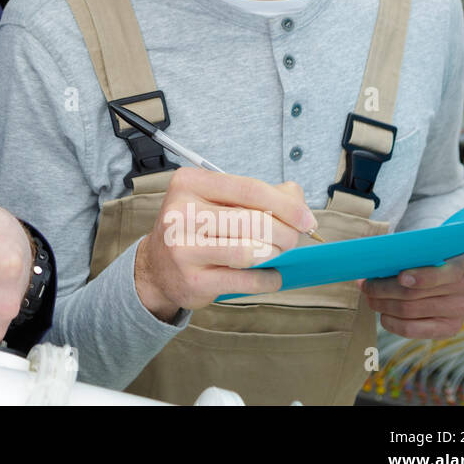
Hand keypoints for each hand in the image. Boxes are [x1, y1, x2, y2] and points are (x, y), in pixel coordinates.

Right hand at [134, 169, 316, 321]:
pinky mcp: (192, 280)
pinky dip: (267, 278)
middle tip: (293, 239)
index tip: (307, 219)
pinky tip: (269, 274)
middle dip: (285, 232)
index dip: (286, 205)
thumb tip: (296, 199)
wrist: (157, 266)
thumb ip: (260, 195)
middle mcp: (181, 213)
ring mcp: (183, 248)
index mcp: (188, 184)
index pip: (249, 189)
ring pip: (250, 251)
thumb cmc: (194, 229)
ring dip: (275, 254)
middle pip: (252, 220)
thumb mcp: (217, 201)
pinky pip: (246, 280)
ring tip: (277, 253)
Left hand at [360, 256, 463, 338]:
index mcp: (461, 263)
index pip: (444, 274)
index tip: (400, 277)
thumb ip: (405, 253)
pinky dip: (392, 322)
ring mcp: (460, 310)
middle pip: (415, 294)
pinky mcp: (450, 328)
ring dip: (383, 304)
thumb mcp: (421, 248)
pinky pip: (413, 329)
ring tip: (370, 297)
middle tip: (365, 285)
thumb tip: (373, 260)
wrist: (445, 272)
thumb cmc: (426, 256)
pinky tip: (383, 315)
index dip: (422, 277)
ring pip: (409, 311)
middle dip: (383, 289)